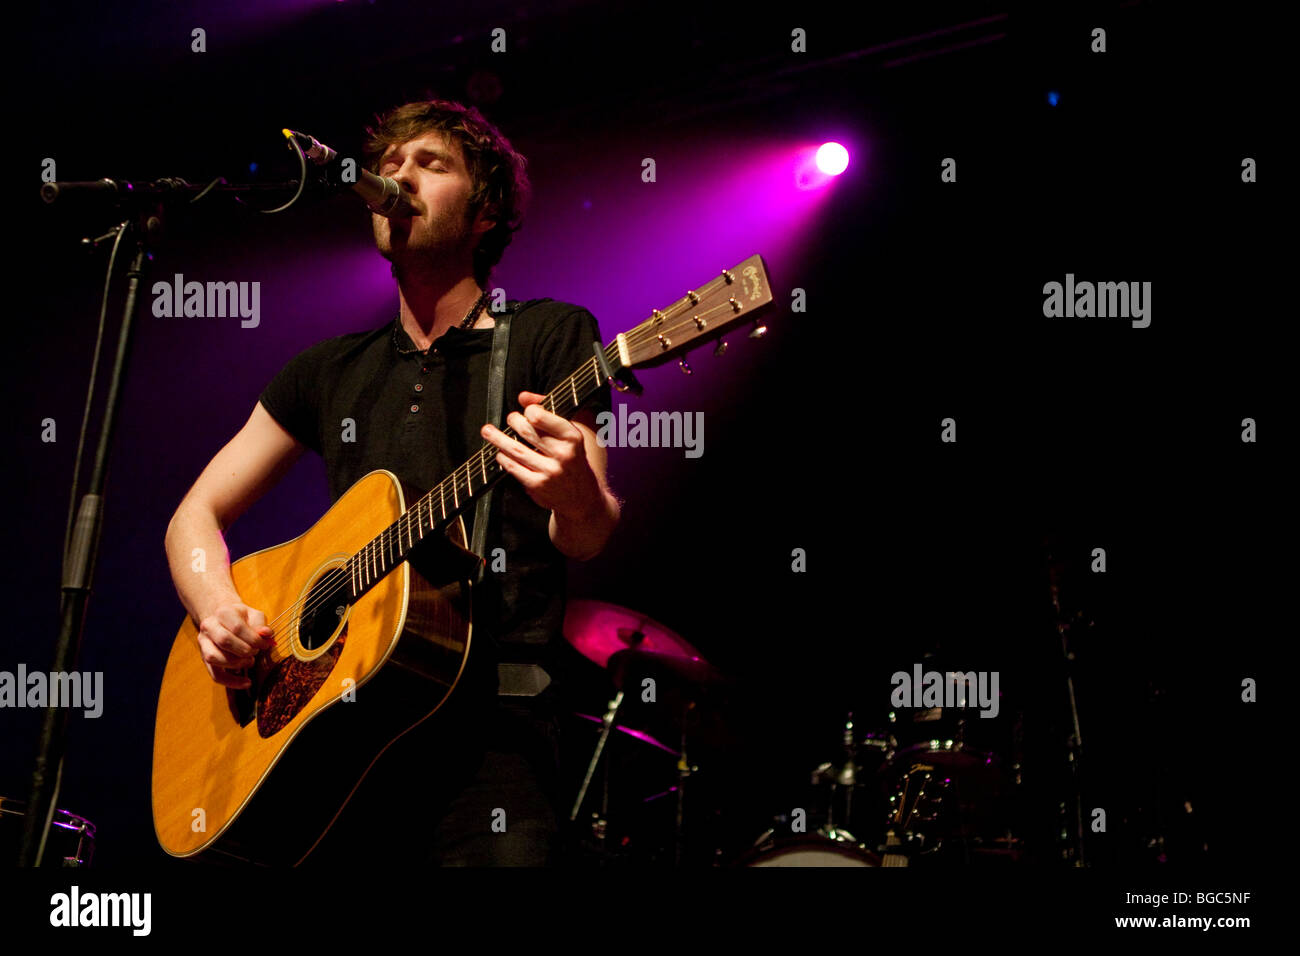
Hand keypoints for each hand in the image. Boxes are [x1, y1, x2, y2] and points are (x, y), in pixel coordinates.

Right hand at [196, 600, 274, 688]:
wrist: (224, 619)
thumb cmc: (243, 618)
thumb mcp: (254, 615)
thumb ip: (261, 625)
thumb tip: (266, 634)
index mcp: (222, 613)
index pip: (237, 627)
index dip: (254, 639)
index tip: (265, 645)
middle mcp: (208, 627)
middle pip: (224, 641)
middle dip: (245, 650)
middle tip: (256, 652)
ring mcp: (204, 644)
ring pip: (214, 658)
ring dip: (236, 663)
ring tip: (250, 661)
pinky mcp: (205, 659)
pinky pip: (215, 674)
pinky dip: (231, 681)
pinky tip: (247, 683)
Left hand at [481, 391, 604, 518]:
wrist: (582, 498)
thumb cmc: (573, 459)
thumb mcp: (570, 433)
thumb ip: (548, 410)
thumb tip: (524, 397)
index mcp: (572, 437)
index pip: (542, 417)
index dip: (530, 410)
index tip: (527, 411)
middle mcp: (562, 454)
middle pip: (527, 431)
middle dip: (513, 421)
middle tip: (511, 419)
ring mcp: (549, 471)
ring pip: (515, 449)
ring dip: (498, 438)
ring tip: (488, 431)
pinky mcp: (537, 485)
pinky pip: (513, 467)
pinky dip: (503, 458)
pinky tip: (500, 453)